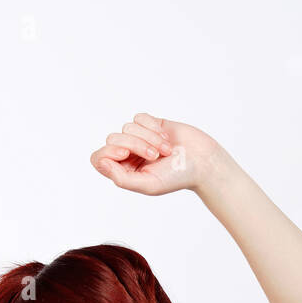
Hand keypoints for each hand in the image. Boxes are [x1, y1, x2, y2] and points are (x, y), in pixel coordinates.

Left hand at [90, 113, 223, 195]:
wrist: (202, 162)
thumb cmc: (177, 177)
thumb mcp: (148, 185)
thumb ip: (122, 178)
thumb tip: (102, 163)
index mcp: (124, 171)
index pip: (99, 158)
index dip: (107, 152)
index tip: (124, 154)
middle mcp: (128, 154)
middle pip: (113, 139)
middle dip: (135, 145)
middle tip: (155, 156)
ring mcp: (139, 137)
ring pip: (127, 126)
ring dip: (149, 138)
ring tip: (166, 150)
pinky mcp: (151, 124)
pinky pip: (140, 117)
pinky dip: (153, 127)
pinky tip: (166, 137)